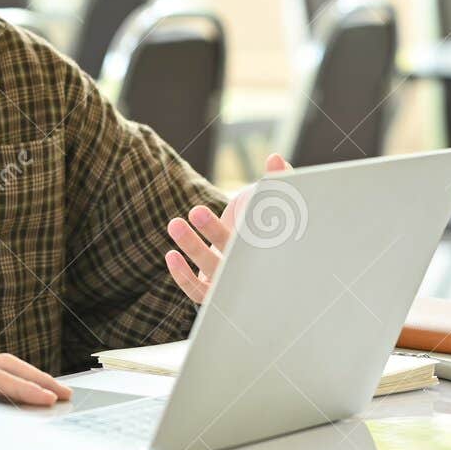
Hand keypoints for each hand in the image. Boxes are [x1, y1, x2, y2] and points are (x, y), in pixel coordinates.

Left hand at [164, 153, 290, 303]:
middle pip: (236, 257)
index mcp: (273, 249)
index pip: (268, 248)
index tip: (248, 212)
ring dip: (192, 248)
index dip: (261, 233)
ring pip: (212, 271)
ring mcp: (232, 281)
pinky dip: (183, 277)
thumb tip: (274, 158)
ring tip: (175, 223)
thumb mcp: (273, 199)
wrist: (255, 240)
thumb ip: (279, 181)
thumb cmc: (270, 217)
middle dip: (214, 235)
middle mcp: (254, 267)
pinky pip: (196, 291)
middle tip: (197, 210)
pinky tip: (171, 255)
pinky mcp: (211, 289)